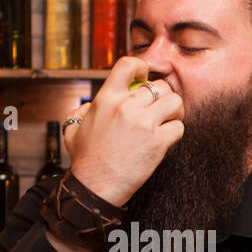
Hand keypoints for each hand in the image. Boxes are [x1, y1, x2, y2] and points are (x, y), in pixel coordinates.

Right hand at [61, 57, 183, 207]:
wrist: (96, 186)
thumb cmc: (85, 160)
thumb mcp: (72, 130)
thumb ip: (80, 112)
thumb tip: (88, 107)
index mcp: (106, 98)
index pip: (129, 65)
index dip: (141, 67)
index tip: (144, 77)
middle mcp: (126, 107)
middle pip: (159, 85)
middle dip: (163, 95)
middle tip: (160, 107)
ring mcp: (144, 124)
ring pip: (174, 102)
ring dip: (174, 111)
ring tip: (168, 120)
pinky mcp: (157, 142)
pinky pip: (178, 127)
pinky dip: (175, 132)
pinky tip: (166, 139)